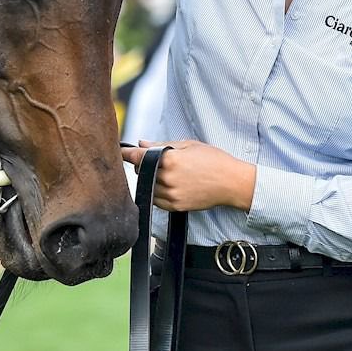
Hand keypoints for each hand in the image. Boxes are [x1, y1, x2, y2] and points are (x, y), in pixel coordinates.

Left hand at [120, 140, 256, 211]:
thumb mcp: (189, 145)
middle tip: (152, 159)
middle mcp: (167, 179)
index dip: (126, 154)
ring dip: (149, 180)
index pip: (138, 157)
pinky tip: (168, 184)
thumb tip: (141, 143)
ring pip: (147, 187)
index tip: (119, 152)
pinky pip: (156, 200)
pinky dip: (156, 192)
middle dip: (142, 165)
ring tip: (164, 172)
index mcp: (169, 160)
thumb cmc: (213, 160)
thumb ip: (162, 144)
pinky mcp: (176, 207)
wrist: (232, 183)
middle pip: (140, 172)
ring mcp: (171, 195)